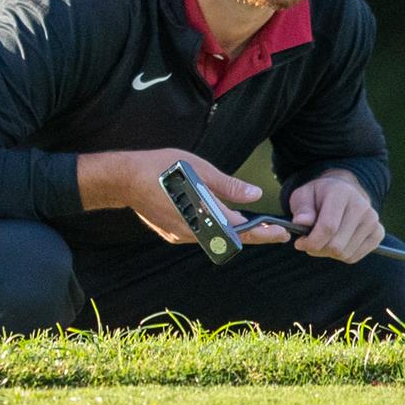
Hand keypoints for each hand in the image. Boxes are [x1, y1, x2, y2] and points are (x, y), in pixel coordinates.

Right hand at [77, 149, 291, 246]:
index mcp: (203, 212)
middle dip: (253, 234)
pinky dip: (213, 228)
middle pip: (230, 236)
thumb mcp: (198, 169)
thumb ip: (228, 185)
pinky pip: (199, 234)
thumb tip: (254, 195)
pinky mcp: (172, 234)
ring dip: (233, 232)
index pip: (240, 228)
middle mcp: (193, 230)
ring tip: (251, 225)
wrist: (123, 179)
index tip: (281, 234)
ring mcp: (181, 235)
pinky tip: (217, 219)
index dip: (263, 232)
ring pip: (215, 237)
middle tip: (273, 231)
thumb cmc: (161, 167)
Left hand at [288, 170, 383, 262]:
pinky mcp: (378, 233)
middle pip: (336, 244)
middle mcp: (362, 206)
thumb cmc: (318, 197)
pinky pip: (354, 257)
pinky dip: (341, 255)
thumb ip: (301, 208)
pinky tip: (336, 242)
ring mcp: (372, 220)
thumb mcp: (303, 196)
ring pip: (344, 253)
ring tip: (323, 240)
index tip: (299, 243)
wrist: (343, 192)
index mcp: (341, 193)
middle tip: (309, 243)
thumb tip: (301, 222)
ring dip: (328, 253)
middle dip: (318, 249)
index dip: (311, 241)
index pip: (328, 227)